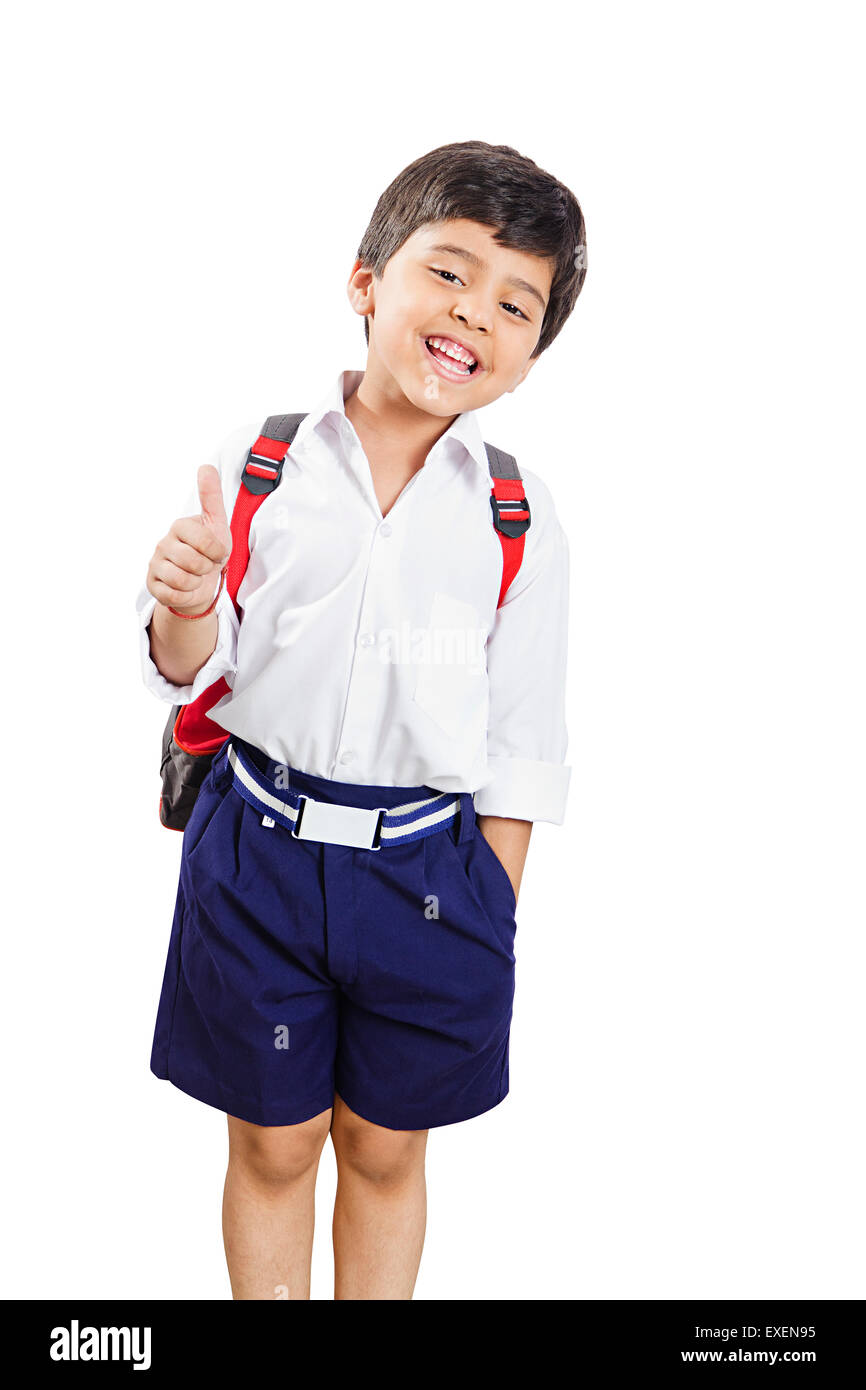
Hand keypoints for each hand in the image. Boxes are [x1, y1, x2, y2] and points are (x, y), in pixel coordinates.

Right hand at [146, 466, 232, 613]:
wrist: (202, 582)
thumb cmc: (209, 550)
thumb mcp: (216, 524)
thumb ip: (211, 496)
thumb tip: (205, 466)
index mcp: (180, 526)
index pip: (206, 541)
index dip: (218, 552)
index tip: (217, 552)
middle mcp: (163, 543)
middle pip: (194, 562)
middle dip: (207, 568)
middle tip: (205, 565)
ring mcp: (155, 564)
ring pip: (182, 580)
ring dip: (196, 582)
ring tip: (195, 576)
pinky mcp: (152, 585)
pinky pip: (172, 595)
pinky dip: (185, 596)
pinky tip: (185, 588)